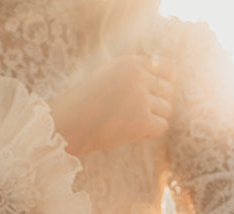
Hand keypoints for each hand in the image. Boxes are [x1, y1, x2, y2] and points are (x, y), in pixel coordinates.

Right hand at [49, 54, 174, 157]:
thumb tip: (171, 79)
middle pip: (168, 90)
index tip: (148, 95)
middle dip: (156, 102)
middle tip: (134, 113)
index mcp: (130, 62)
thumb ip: (134, 74)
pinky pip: (162, 126)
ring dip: (153, 117)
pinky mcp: (140, 121)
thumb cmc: (82, 103)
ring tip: (129, 122)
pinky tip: (132, 132)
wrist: (63, 125)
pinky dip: (150, 131)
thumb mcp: (107, 76)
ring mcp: (140, 99)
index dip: (161, 84)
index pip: (167, 68)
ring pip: (167, 109)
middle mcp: (138, 77)